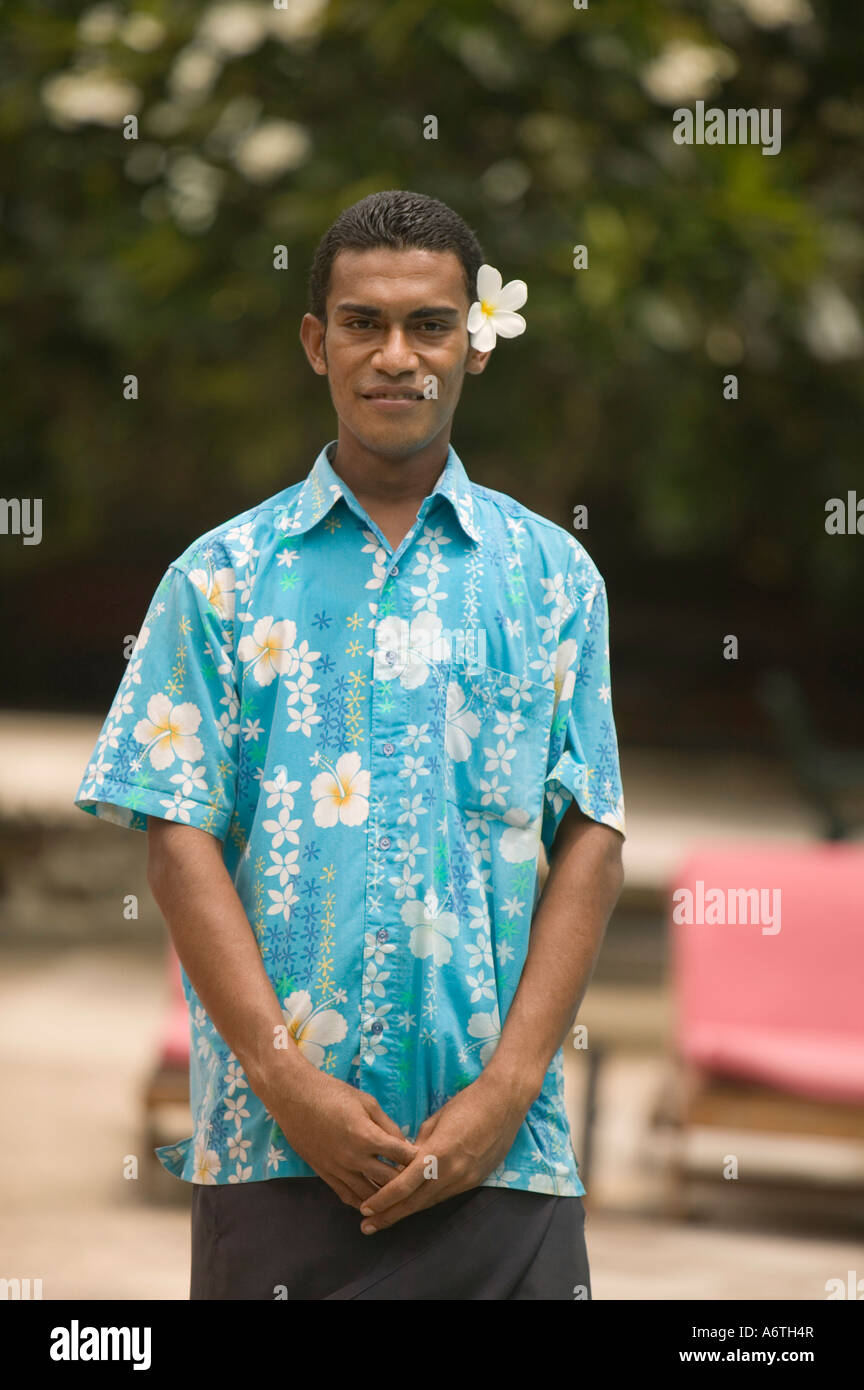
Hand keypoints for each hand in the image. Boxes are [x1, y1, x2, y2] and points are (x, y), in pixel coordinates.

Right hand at [260, 1065, 417, 1209]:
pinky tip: (373, 1203)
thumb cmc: (334, 1094)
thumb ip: (388, 1125)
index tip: (430, 1161)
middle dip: (407, 1182)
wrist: (295, 1098)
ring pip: (369, 1195)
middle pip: (389, 1180)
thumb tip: (405, 1145)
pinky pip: (347, 1196)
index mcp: (367, 1137)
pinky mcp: (325, 1174)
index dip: (419, 1159)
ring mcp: (338, 1169)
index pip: (402, 1155)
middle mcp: (354, 1158)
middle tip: (419, 1182)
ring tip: (401, 1196)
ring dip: (387, 1197)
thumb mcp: (367, 1102)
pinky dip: (363, 1202)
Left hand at [355, 1073, 527, 1232]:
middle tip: (367, 1227)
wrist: (505, 1102)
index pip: (404, 1184)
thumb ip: (419, 1145)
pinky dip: (427, 1201)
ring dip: (407, 1211)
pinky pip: (445, 1194)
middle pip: (415, 1201)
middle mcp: (451, 1172)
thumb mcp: (435, 1120)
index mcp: (437, 1153)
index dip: (383, 1199)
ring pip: (430, 1202)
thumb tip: (406, 1161)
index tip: (366, 1209)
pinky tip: (413, 1205)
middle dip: (390, 1215)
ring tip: (386, 1220)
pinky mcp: (475, 1180)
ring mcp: (465, 1179)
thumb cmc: (467, 1103)